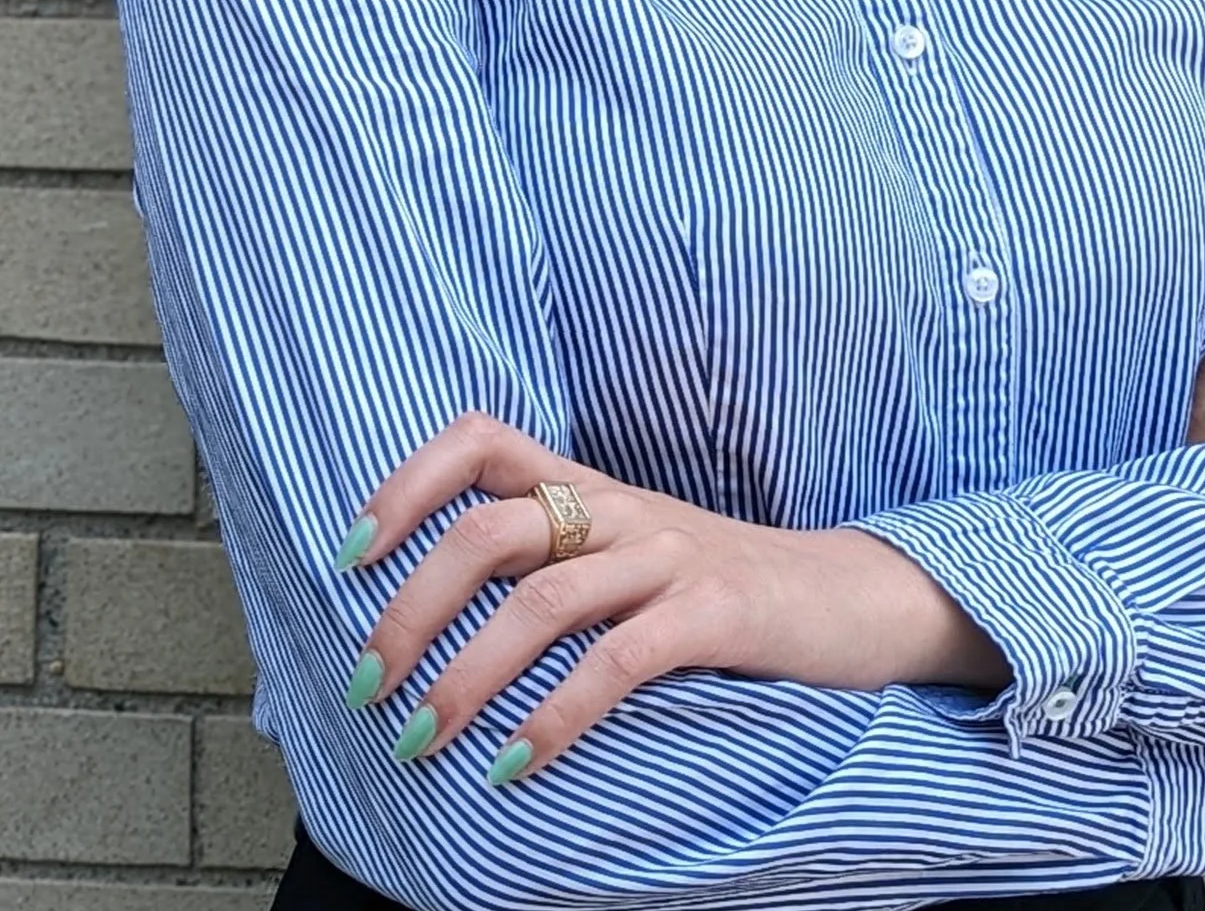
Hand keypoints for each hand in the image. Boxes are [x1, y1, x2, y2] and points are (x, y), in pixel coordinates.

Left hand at [335, 414, 1010, 781]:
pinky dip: (556, 714)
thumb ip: (551, 566)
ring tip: (422, 737)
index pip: (481, 439)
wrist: (853, 599)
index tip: (351, 553)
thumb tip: (433, 627)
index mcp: (591, 488)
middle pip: (488, 530)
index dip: (407, 483)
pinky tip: (517, 764)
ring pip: (543, 598)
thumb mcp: (629, 558)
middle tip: (368, 684)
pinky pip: (619, 659)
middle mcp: (621, 510)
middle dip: (409, 607)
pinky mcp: (716, 614)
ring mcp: (670, 557)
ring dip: (465, 673)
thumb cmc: (720, 594)